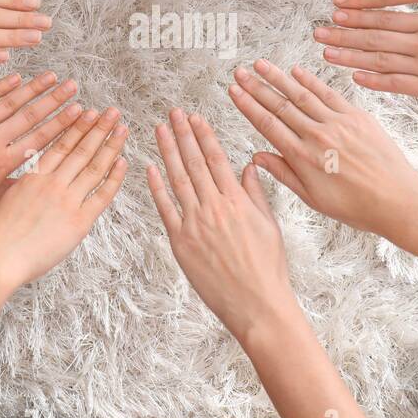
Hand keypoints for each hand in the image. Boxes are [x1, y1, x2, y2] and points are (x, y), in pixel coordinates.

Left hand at [0, 71, 82, 218]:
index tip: (80, 112)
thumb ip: (10, 188)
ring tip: (52, 76)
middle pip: (31, 115)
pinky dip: (1, 86)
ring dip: (33, 88)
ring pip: (11, 102)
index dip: (63, 124)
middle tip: (73, 86)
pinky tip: (16, 77)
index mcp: (3, 163)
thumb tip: (32, 182)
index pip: (41, 139)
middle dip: (55, 99)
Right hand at [0, 106, 127, 289]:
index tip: (88, 113)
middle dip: (99, 128)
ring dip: (111, 146)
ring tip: (122, 128)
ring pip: (94, 167)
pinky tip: (122, 161)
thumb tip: (32, 180)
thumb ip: (24, 186)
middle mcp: (53, 184)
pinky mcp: (79, 222)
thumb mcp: (6, 198)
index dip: (77, 127)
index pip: (61, 145)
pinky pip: (102, 194)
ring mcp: (67, 201)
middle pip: (81, 149)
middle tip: (112, 112)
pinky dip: (114, 177)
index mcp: (34, 176)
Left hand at [146, 108, 293, 342]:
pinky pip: (165, 209)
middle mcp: (215, 208)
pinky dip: (156, 187)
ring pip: (178, 180)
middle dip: (182, 134)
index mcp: (237, 201)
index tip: (195, 117)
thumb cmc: (268, 268)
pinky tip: (149, 168)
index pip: (217, 159)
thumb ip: (255, 194)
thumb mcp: (269, 225)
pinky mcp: (181, 243)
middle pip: (195, 163)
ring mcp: (195, 225)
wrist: (257, 304)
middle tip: (173, 113)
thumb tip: (248, 167)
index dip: (204, 135)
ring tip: (159, 130)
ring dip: (167, 152)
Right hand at [227, 59, 417, 235]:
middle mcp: (318, 136)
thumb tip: (258, 158)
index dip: (248, 105)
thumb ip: (284, 174)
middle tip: (240, 72)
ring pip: (301, 95)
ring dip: (278, 77)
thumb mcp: (313, 198)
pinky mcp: (358, 117)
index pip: (267, 125)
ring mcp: (338, 124)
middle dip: (256, 87)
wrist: (398, 201)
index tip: (234, 92)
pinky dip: (311, 81)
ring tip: (261, 65)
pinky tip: (296, 71)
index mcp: (303, 158)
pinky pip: (329, 94)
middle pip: (280, 105)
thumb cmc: (357, 206)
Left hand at [313, 9, 417, 106]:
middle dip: (344, 33)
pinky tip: (354, 76)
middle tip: (318, 29)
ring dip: (350, 55)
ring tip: (326, 50)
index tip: (336, 9)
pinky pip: (396, 84)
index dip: (358, 13)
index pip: (387, 15)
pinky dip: (373, 79)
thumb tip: (411, 16)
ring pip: (380, 59)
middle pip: (375, 36)